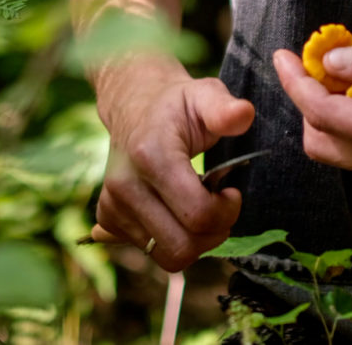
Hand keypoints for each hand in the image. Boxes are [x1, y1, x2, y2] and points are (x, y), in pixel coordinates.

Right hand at [90, 60, 254, 271]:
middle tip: (219, 207)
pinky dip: (171, 239)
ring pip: (167, 256)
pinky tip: (174, 210)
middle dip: (212, 234)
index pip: (198, 215)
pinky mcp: (107, 217)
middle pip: (182, 246)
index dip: (226, 211)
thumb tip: (244, 114)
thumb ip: (224, 108)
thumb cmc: (178, 104)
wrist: (134, 103)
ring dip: (194, 241)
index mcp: (150, 156)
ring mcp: (112, 205)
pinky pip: (150, 251)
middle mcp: (124, 185)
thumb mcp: (205, 95)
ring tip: (199, 209)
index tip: (231, 192)